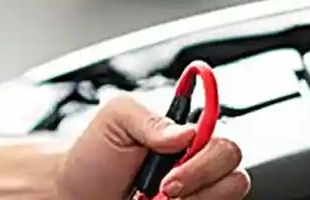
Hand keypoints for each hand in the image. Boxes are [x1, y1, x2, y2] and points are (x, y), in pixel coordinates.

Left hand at [55, 95, 249, 198]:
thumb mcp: (113, 119)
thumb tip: (187, 132)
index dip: (209, 154)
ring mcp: (196, 194)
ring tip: (153, 198)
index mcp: (186, 138)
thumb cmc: (93, 156)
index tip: (176, 159)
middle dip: (198, 180)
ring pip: (225, 199)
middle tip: (163, 186)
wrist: (75, 193)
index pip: (226, 142)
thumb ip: (148, 117)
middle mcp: (198, 167)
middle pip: (235, 175)